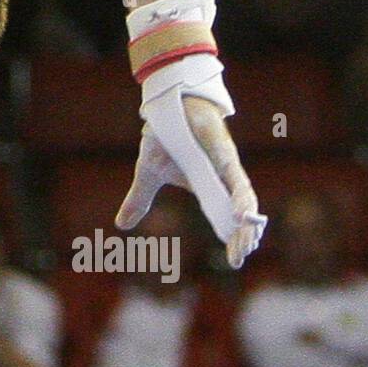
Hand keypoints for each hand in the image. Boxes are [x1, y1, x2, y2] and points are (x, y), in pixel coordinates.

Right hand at [116, 95, 264, 268]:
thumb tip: (121, 225)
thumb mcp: (149, 174)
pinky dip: (241, 198)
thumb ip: (140, 200)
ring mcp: (226, 167)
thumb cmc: (165, 137)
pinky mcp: (225, 153)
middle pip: (240, 214)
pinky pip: (237, 179)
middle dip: (243, 237)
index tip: (235, 261)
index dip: (233, 239)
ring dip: (246, 222)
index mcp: (209, 187)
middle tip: (239, 259)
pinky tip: (241, 215)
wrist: (167, 105)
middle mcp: (223, 180)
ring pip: (244, 199)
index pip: (226, 219)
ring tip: (246, 244)